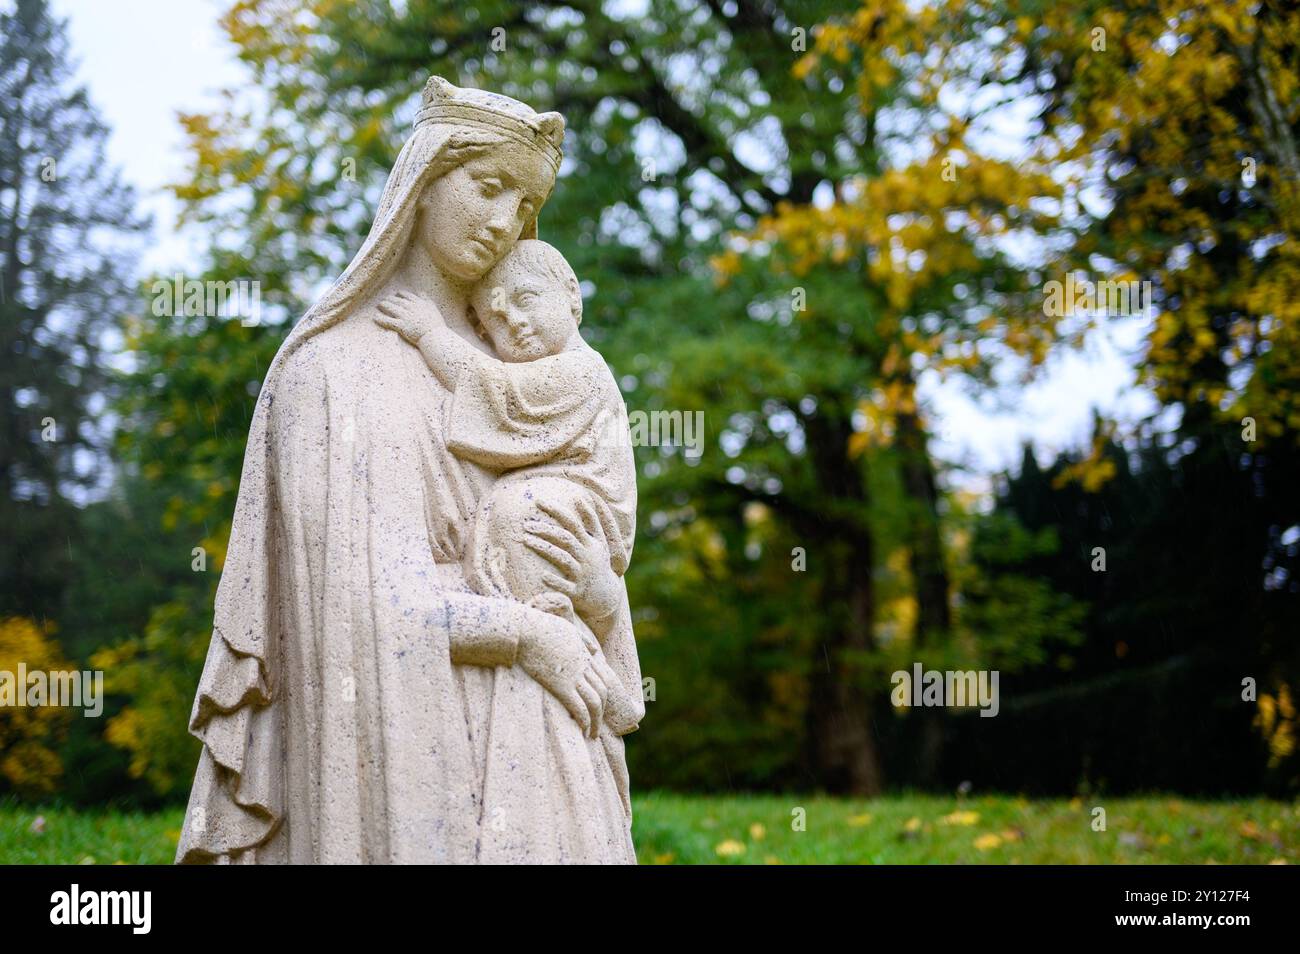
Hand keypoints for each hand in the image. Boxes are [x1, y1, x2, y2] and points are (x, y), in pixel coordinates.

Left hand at [375, 290, 443, 343]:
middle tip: (385, 299)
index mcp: (418, 303)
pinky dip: (381, 319)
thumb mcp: (433, 308)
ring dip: (384, 305)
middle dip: (390, 299)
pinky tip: (375, 317)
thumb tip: (420, 292)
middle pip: (397, 300)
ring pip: (392, 308)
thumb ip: (426, 299)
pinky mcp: (401, 326)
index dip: (400, 294)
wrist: (435, 336)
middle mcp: (410, 308)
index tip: (397, 294)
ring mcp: (405, 317)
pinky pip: (388, 321)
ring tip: (380, 305)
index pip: (407, 295)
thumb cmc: (436, 324)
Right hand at [516, 609, 613, 737]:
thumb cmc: (541, 627)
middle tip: (598, 726)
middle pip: (603, 692)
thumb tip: (595, 650)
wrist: (525, 630)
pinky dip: (585, 720)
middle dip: (603, 712)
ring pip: (595, 702)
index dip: (604, 695)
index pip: (604, 678)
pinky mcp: (561, 685)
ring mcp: (573, 676)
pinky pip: (579, 707)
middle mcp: (584, 666)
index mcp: (585, 654)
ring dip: (596, 721)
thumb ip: (583, 640)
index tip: (600, 707)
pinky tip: (583, 730)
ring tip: (593, 734)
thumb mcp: (568, 629)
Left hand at [521, 498, 621, 622]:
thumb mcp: (600, 543)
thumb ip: (592, 522)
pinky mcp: (578, 592)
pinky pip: (565, 585)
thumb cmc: (599, 565)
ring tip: (525, 540)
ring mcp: (583, 574)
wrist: (607, 597)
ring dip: (544, 548)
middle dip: (545, 529)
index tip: (539, 500)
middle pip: (566, 538)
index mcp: (592, 544)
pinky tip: (541, 575)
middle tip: (526, 524)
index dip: (558, 511)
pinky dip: (554, 580)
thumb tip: (581, 498)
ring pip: (563, 558)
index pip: (574, 522)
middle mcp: (588, 557)